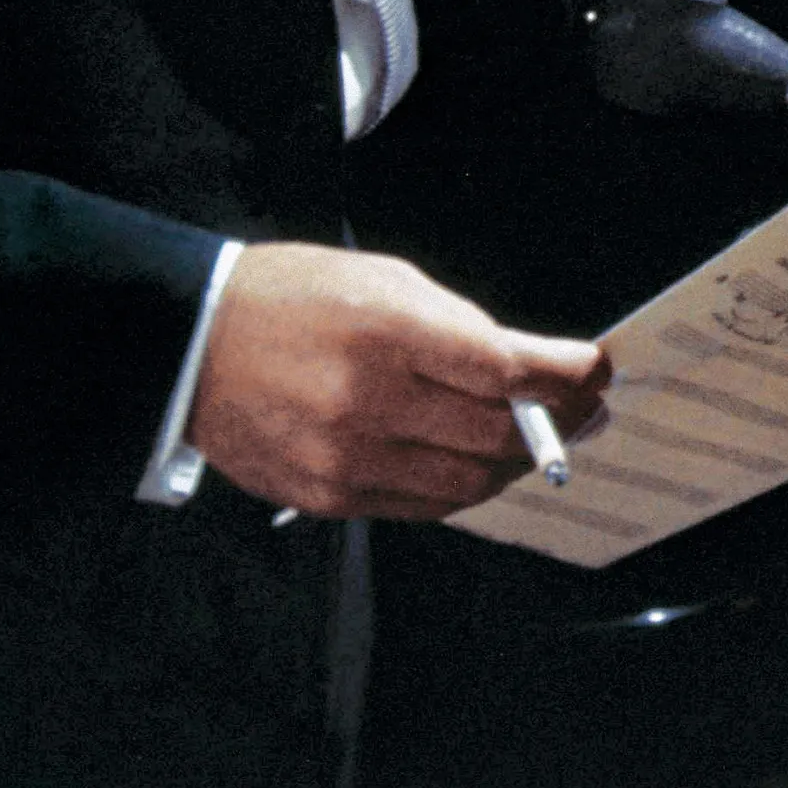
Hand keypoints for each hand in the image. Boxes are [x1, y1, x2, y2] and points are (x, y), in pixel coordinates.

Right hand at [187, 244, 608, 521]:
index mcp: (387, 330)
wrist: (193, 345)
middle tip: (579, 410)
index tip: (593, 370)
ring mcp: (347, 457)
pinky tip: (472, 461)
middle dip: (556, 422)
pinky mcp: (328, 496)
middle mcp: (368, 400)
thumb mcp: (384, 281)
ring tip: (532, 440)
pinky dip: (461, 487)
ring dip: (514, 463)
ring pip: (468, 483)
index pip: (507, 369)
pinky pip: (422, 506)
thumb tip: (530, 368)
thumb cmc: (294, 299)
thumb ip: (461, 327)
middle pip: (498, 433)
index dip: (566, 376)